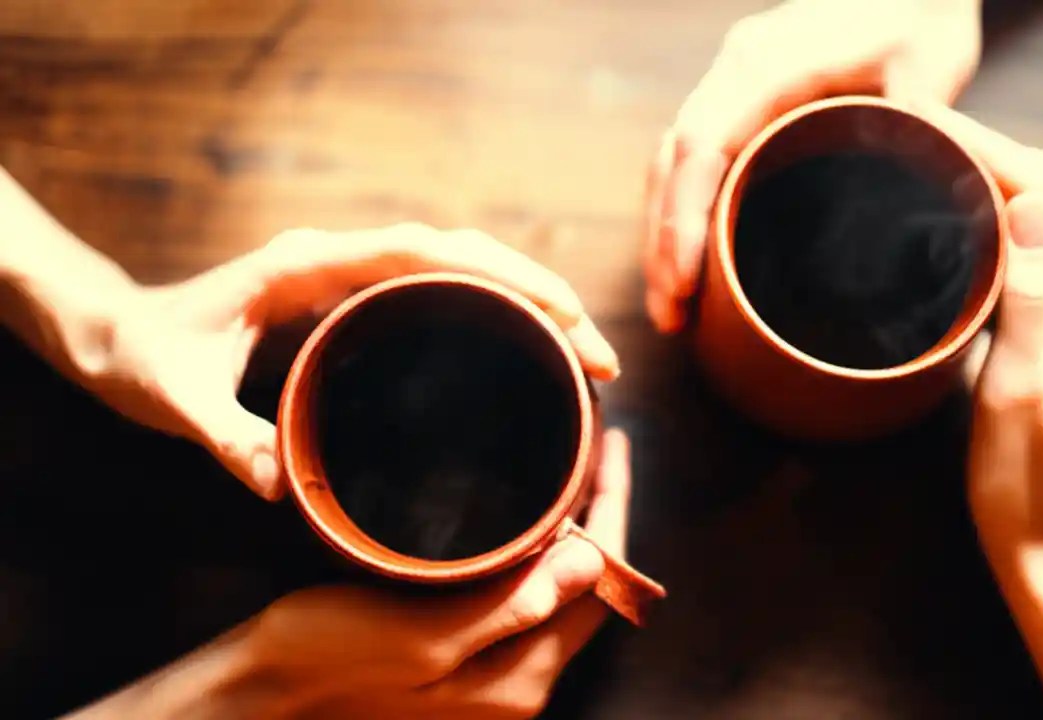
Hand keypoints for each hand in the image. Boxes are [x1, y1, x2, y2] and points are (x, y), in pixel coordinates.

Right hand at [78, 429, 633, 719]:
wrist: (262, 689)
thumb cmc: (325, 659)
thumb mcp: (419, 633)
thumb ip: (510, 606)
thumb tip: (592, 561)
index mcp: (520, 680)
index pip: (600, 587)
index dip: (611, 513)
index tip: (610, 446)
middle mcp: (519, 683)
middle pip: (587, 587)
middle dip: (598, 514)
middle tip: (595, 444)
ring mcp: (492, 672)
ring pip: (556, 588)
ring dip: (569, 528)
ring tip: (572, 464)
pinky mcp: (466, 657)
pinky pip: (523, 594)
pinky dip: (534, 548)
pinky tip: (524, 512)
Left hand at [90, 224, 619, 499]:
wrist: (121, 333)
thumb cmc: (147, 355)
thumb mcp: (175, 396)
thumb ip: (223, 435)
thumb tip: (281, 484)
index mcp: (310, 263)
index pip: (424, 248)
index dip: (501, 274)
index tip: (561, 312)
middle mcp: (341, 257)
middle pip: (463, 253)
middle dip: (540, 290)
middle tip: (598, 351)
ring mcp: (354, 273)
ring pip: (461, 267)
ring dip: (528, 299)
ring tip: (585, 352)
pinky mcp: (358, 296)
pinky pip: (442, 291)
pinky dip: (496, 312)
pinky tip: (528, 352)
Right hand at [644, 0, 982, 331]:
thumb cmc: (921, 15)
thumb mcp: (922, 69)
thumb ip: (900, 133)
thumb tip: (893, 217)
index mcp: (765, 63)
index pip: (699, 144)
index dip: (683, 218)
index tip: (685, 284)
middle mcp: (736, 73)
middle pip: (672, 163)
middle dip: (663, 243)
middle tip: (670, 316)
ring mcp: (735, 90)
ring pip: (674, 166)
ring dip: (666, 236)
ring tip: (674, 310)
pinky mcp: (747, 110)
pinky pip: (700, 163)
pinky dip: (687, 216)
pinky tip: (695, 266)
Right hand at [927, 105, 1042, 568]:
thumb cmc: (1027, 489)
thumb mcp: (1020, 392)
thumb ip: (1030, 297)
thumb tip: (1030, 205)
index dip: (986, 148)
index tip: (924, 127)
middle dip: (982, 160)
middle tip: (911, 143)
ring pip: (1037, 233)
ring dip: (987, 196)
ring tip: (922, 178)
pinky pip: (1033, 270)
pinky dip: (994, 240)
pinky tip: (952, 245)